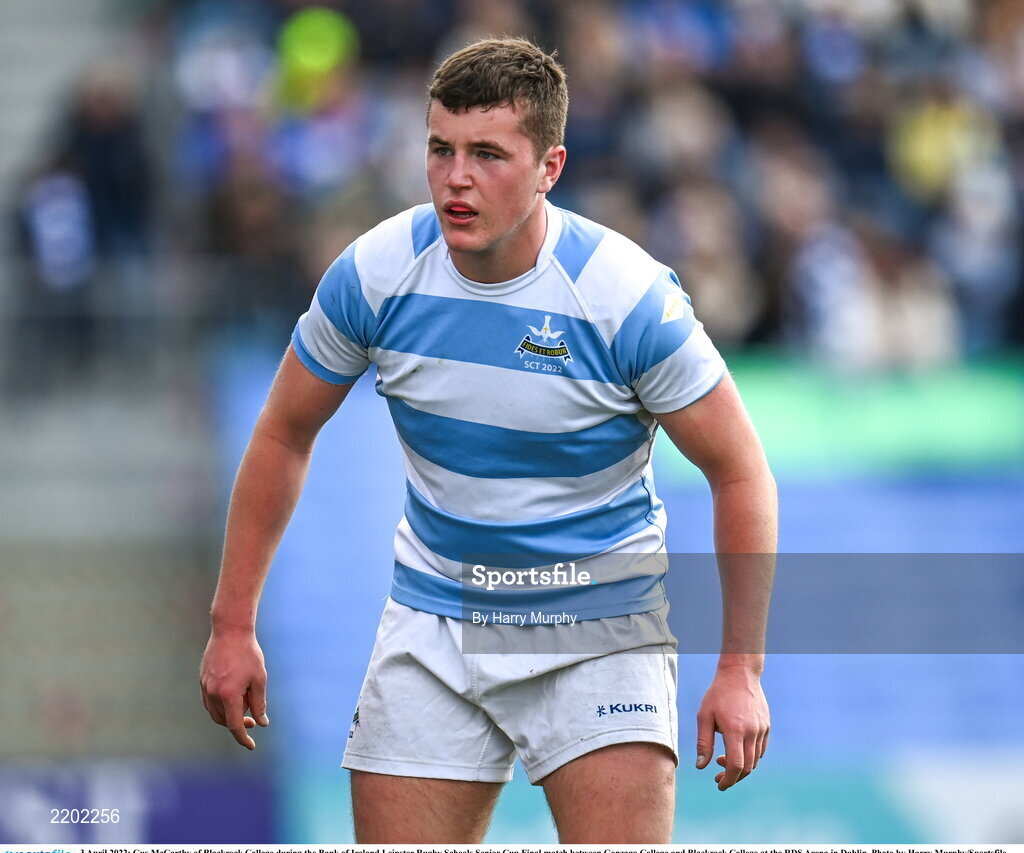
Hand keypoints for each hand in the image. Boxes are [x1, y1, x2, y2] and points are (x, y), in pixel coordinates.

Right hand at [200, 627, 268, 749]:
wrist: (230, 631)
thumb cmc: (248, 653)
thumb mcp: (259, 678)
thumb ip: (259, 702)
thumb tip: (261, 722)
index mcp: (228, 695)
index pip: (234, 725)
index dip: (243, 738)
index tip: (251, 746)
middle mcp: (213, 693)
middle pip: (223, 720)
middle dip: (238, 724)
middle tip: (254, 720)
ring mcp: (205, 686)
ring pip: (215, 712)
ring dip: (228, 715)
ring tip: (245, 706)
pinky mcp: (202, 679)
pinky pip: (209, 701)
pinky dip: (220, 706)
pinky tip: (233, 698)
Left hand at [695, 665, 768, 789]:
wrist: (740, 674)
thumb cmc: (718, 694)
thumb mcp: (704, 716)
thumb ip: (703, 743)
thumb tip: (701, 766)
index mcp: (735, 730)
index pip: (736, 765)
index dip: (728, 779)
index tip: (719, 784)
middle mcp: (752, 731)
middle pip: (748, 767)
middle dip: (734, 777)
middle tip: (718, 777)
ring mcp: (762, 729)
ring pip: (756, 759)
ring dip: (742, 767)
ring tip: (723, 761)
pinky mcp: (766, 726)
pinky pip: (761, 749)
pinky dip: (751, 757)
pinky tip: (737, 752)